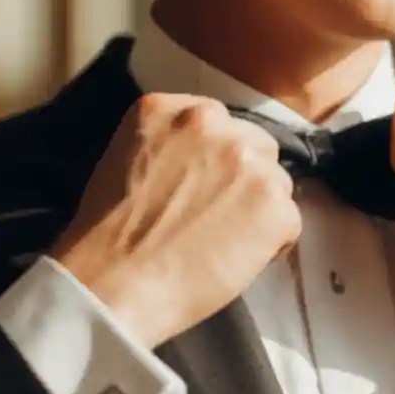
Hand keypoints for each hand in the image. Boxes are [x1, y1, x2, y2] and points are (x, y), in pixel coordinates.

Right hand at [50, 94, 299, 346]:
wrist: (114, 285)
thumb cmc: (105, 238)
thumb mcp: (124, 162)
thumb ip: (168, 148)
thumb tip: (198, 165)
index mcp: (167, 108)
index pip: (215, 122)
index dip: (214, 158)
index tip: (202, 184)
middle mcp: (211, 121)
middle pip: (253, 144)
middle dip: (242, 177)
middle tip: (217, 214)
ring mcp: (249, 160)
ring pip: (275, 182)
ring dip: (259, 208)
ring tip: (225, 242)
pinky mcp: (275, 203)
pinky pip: (289, 221)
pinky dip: (273, 244)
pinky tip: (237, 262)